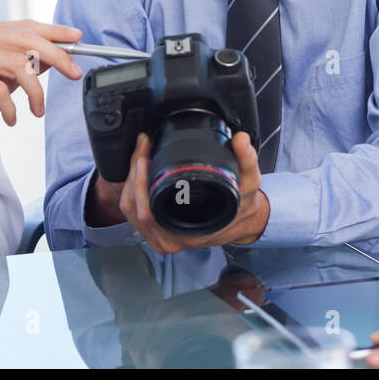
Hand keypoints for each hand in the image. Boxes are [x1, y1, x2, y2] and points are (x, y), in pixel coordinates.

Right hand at [0, 19, 83, 173]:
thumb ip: (22, 66)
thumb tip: (57, 57)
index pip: (25, 26)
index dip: (54, 30)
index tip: (78, 38)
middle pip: (25, 40)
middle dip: (57, 56)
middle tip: (74, 73)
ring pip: (16, 64)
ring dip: (36, 91)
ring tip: (38, 110)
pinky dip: (11, 108)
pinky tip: (12, 120)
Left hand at [115, 130, 268, 253]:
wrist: (242, 221)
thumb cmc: (242, 208)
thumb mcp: (249, 183)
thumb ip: (246, 160)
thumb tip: (240, 140)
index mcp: (185, 233)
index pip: (147, 211)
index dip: (139, 181)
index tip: (144, 155)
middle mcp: (169, 239)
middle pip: (132, 207)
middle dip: (132, 174)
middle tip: (142, 148)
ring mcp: (159, 236)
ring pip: (129, 209)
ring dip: (130, 180)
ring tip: (140, 155)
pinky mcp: (155, 229)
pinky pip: (133, 211)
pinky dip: (132, 189)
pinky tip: (139, 171)